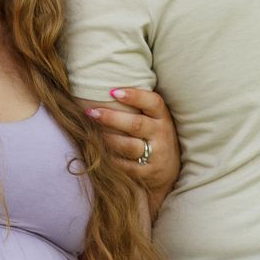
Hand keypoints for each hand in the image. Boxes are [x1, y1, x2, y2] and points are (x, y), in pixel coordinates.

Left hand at [87, 87, 180, 212]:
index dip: (135, 96)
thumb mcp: (154, 119)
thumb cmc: (153, 136)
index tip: (113, 92)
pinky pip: (125, 166)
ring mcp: (156, 155)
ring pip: (130, 146)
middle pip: (136, 125)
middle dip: (111, 118)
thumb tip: (106, 87)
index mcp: (162, 117)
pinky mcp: (148, 173)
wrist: (169, 169)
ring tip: (91, 132)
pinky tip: (98, 151)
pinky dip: (110, 158)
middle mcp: (162, 134)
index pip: (153, 102)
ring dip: (108, 139)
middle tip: (91, 112)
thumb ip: (138, 106)